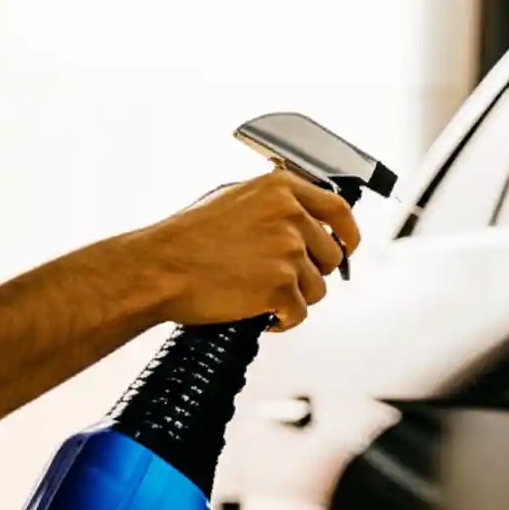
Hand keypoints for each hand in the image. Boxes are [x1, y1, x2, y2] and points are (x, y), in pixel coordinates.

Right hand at [133, 171, 360, 330]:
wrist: (159, 268)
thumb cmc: (188, 237)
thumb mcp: (236, 198)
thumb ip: (276, 204)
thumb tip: (305, 218)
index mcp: (282, 189)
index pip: (339, 210)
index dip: (349, 234)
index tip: (348, 247)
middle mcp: (291, 216)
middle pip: (331, 256)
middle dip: (311, 272)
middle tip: (281, 279)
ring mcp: (288, 251)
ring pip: (318, 288)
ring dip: (295, 297)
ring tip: (263, 295)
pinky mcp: (281, 286)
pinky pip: (299, 313)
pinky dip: (283, 320)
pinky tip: (264, 315)